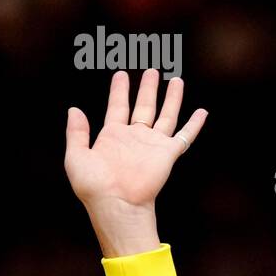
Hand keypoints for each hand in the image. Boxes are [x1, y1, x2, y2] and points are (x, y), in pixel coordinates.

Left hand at [64, 69, 206, 211]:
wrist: (116, 204)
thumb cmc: (94, 186)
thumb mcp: (76, 157)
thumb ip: (76, 133)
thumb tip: (74, 109)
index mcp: (113, 137)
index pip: (117, 107)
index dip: (119, 91)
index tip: (121, 74)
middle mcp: (134, 138)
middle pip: (144, 106)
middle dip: (148, 88)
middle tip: (151, 71)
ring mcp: (152, 145)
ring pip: (166, 115)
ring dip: (172, 98)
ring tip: (176, 80)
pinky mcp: (167, 154)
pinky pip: (185, 136)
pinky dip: (195, 125)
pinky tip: (202, 112)